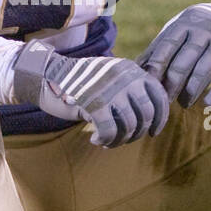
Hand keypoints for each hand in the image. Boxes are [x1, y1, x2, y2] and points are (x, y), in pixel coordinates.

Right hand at [12, 41, 168, 146]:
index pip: (159, 95)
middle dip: (138, 132)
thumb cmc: (83, 82)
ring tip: (109, 141)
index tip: (153, 131)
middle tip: (126, 138)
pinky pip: (110, 132)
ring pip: (129, 126)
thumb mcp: (111, 76)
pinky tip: (97, 140)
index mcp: (131, 69)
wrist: (49, 76)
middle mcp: (124, 77)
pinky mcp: (94, 104)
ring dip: (120, 140)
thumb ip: (131, 88)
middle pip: (147, 114)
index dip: (160, 118)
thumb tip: (151, 118)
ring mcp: (110, 90)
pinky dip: (105, 141)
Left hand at [137, 0, 210, 107]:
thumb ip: (161, 46)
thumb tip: (136, 68)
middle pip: (184, 62)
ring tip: (185, 103)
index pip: (167, 48)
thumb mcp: (181, 28)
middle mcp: (205, 28)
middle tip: (167, 100)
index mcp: (186, 22)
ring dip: (193, 91)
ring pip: (205, 69)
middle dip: (173, 85)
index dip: (157, 69)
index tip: (150, 87)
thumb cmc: (201, 26)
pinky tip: (209, 103)